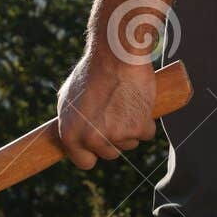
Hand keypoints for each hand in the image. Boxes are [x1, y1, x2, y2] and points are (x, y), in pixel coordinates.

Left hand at [56, 47, 157, 169]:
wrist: (116, 55)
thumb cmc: (93, 71)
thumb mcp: (69, 98)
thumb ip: (72, 121)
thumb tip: (74, 137)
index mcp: (70, 134)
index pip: (84, 162)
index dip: (93, 153)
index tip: (100, 145)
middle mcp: (91, 139)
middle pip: (110, 154)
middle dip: (115, 138)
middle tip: (115, 113)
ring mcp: (115, 135)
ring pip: (130, 144)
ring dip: (131, 128)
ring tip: (124, 101)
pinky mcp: (138, 128)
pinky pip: (147, 134)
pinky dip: (147, 120)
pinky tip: (138, 101)